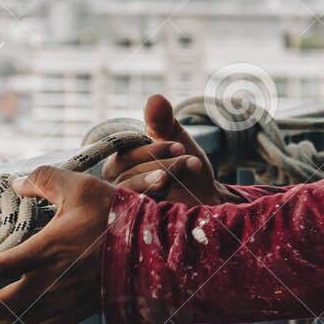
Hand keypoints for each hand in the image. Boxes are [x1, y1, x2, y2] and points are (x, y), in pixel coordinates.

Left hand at [0, 164, 113, 323]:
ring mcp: (65, 302)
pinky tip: (17, 318)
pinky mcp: (79, 313)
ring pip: (18, 323)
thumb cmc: (117, 216)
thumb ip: (44, 178)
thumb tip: (19, 183)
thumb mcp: (80, 185)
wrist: (156, 250)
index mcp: (46, 252)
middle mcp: (51, 283)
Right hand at [103, 94, 236, 205]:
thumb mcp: (178, 142)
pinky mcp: (134, 226)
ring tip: (186, 174)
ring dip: (161, 180)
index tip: (179, 145)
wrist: (208, 203)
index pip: (126, 153)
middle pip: (127, 173)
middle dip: (161, 164)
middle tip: (190, 160)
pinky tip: (176, 200)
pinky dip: (157, 203)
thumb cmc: (188, 171)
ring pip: (131, 192)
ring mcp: (123, 208)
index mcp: (121, 164)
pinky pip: (138, 214)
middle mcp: (115, 186)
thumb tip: (155, 98)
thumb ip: (164, 122)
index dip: (152, 149)